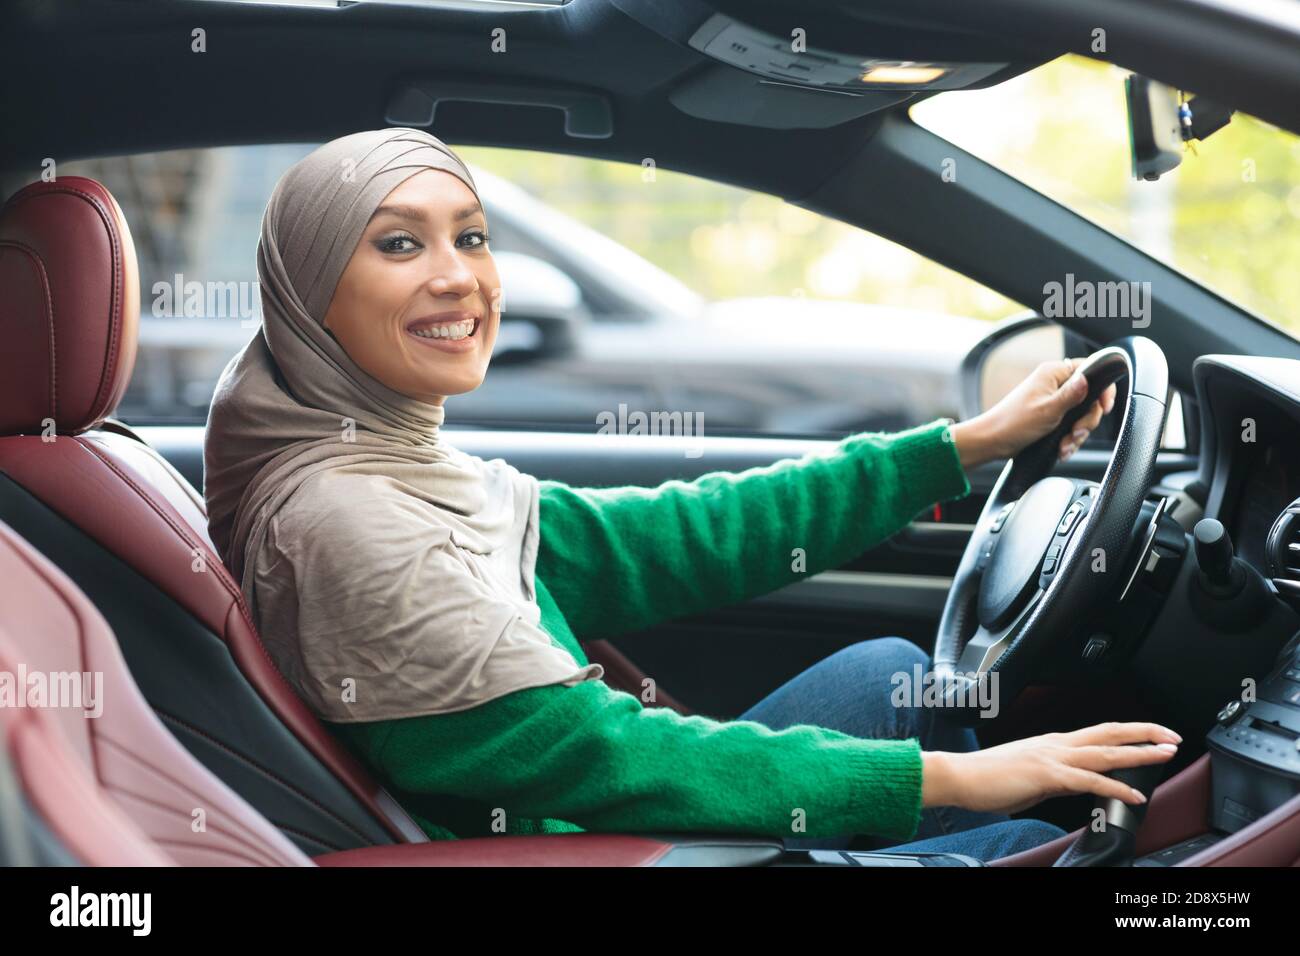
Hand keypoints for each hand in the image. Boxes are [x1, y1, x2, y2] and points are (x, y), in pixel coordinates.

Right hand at [920, 721, 1180, 814]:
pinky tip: (1133, 794)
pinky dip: (1115, 787)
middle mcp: (1057, 744)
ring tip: (1165, 754)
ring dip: (1139, 753)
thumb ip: (1056, 777)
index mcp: (1053, 742)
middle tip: (1172, 736)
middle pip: (1110, 732)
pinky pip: (1089, 781)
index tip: (1153, 735)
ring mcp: (1052, 758)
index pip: (1100, 732)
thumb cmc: (987, 777)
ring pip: (1106, 752)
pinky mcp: (1047, 776)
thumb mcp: (1030, 774)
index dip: (1130, 732)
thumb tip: (1077, 785)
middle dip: (1144, 733)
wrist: (960, 776)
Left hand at [949, 358, 1117, 468]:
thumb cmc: (1014, 423)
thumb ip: (1071, 395)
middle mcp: (1055, 384)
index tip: (1104, 408)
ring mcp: (1054, 400)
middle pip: (1090, 398)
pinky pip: (1071, 426)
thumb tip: (1088, 378)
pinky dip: (1069, 439)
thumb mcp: (1048, 409)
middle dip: (1086, 420)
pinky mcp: (1052, 416)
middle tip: (1076, 432)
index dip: (1103, 389)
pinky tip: (1062, 449)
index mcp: (1053, 373)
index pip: (1091, 369)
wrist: (993, 441)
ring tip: (1065, 445)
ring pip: (1082, 415)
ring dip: (1077, 434)